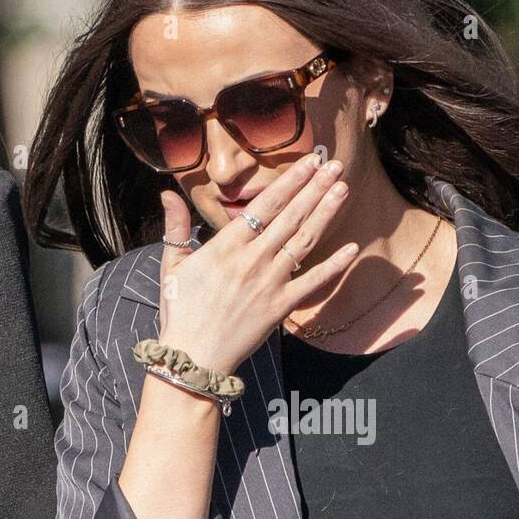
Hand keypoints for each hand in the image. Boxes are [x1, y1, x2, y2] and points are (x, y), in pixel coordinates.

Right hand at [157, 152, 355, 375]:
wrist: (194, 356)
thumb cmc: (180, 311)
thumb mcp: (172, 265)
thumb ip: (175, 227)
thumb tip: (166, 193)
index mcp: (226, 246)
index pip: (265, 205)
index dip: (290, 181)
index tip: (309, 162)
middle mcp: (252, 259)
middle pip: (290, 217)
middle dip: (315, 188)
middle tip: (336, 165)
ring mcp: (270, 283)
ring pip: (304, 241)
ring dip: (325, 213)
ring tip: (342, 189)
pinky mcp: (281, 307)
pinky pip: (313, 283)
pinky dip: (334, 266)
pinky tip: (352, 248)